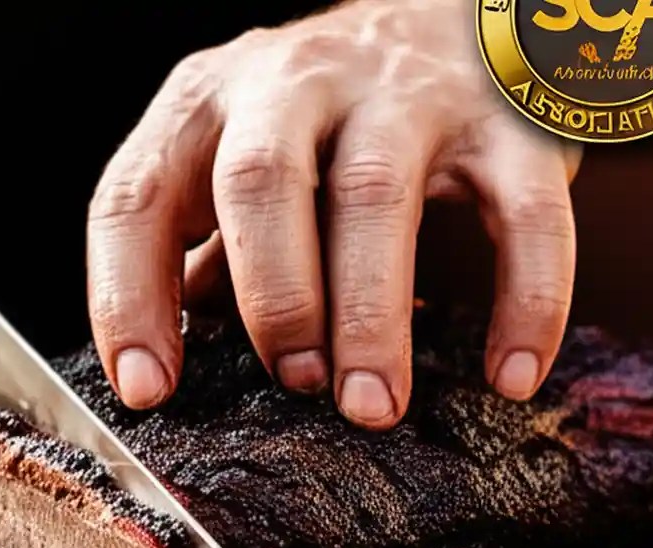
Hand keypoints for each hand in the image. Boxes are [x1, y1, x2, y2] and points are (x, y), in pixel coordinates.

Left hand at [87, 0, 579, 428]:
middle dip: (272, 298)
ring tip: (371, 403)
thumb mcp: (234, 156)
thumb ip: (200, 249)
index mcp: (204, 103)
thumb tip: (167, 365)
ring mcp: (401, 93)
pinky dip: (524, 299)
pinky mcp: (503, 119)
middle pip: (260, 183)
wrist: (446, 11)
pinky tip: (510, 374)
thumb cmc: (319, 115)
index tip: (146, 389)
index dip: (128, 297)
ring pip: (377, 198)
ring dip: (370, 316)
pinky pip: (523, 213)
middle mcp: (292, 83)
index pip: (136, 196)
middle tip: (295, 383)